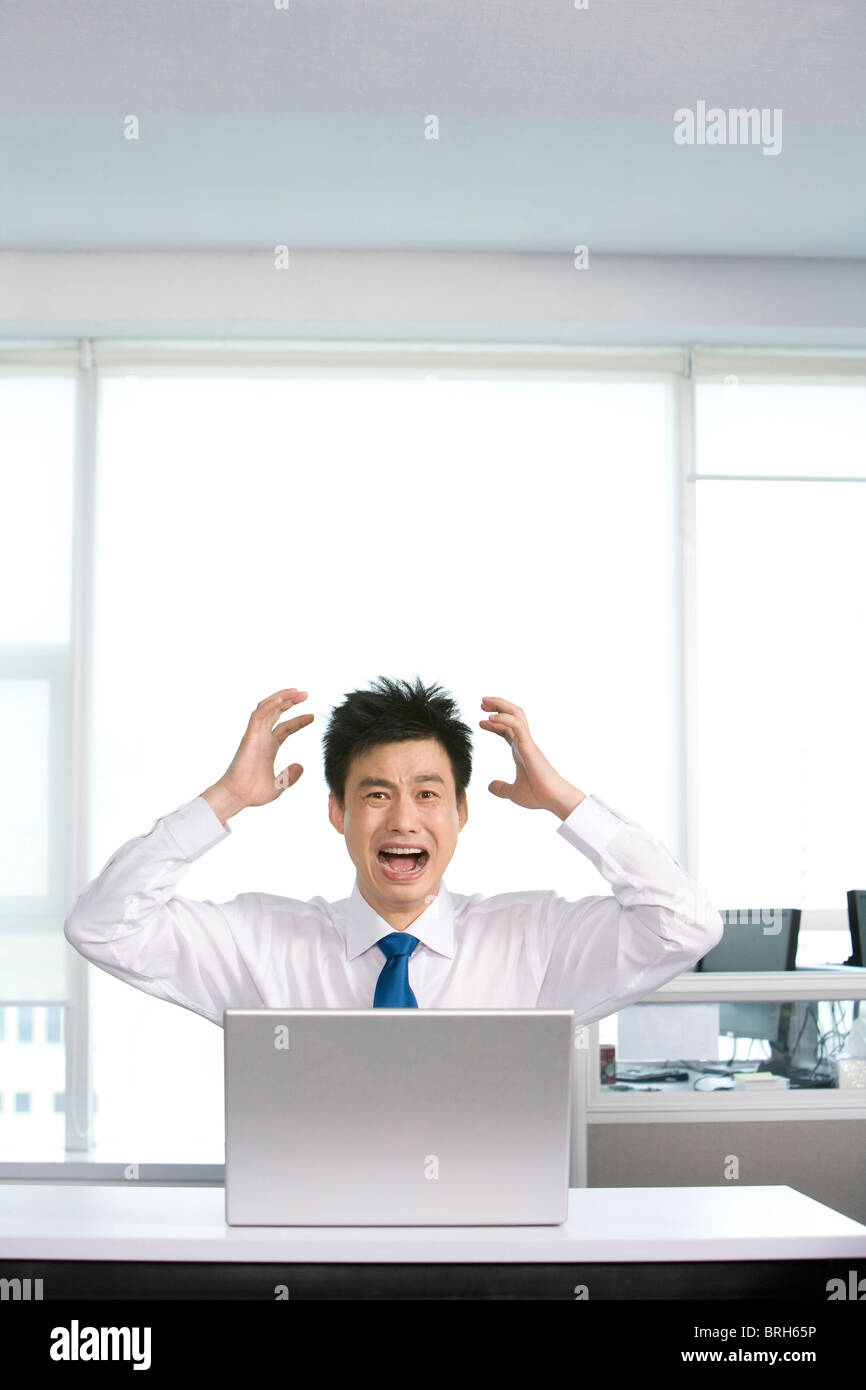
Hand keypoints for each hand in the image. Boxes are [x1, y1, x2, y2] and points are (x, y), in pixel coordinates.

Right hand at [210, 688, 314, 811]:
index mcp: (269, 747)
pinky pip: (258, 715)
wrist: (238, 797)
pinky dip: (269, 705)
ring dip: (281, 697)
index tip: (312, 716)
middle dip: (290, 702)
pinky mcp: (249, 736)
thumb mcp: (279, 785)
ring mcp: (255, 735)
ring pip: (267, 708)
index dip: (299, 720)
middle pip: (276, 713)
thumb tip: (302, 766)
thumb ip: (290, 776)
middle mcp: (262, 738)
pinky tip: (282, 699)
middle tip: (305, 694)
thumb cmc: (253, 793)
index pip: (285, 728)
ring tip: (297, 692)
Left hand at [479, 696, 584, 819]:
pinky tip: (490, 718)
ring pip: (516, 714)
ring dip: (500, 705)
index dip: (495, 723)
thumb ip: (502, 788)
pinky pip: (516, 725)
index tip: (481, 721)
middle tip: (482, 702)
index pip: (507, 729)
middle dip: (497, 706)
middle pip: (512, 715)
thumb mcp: (514, 793)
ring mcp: (527, 742)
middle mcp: (524, 742)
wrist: (553, 799)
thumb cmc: (538, 795)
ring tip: (484, 702)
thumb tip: (489, 786)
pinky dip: (503, 718)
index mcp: (521, 750)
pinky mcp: (529, 746)